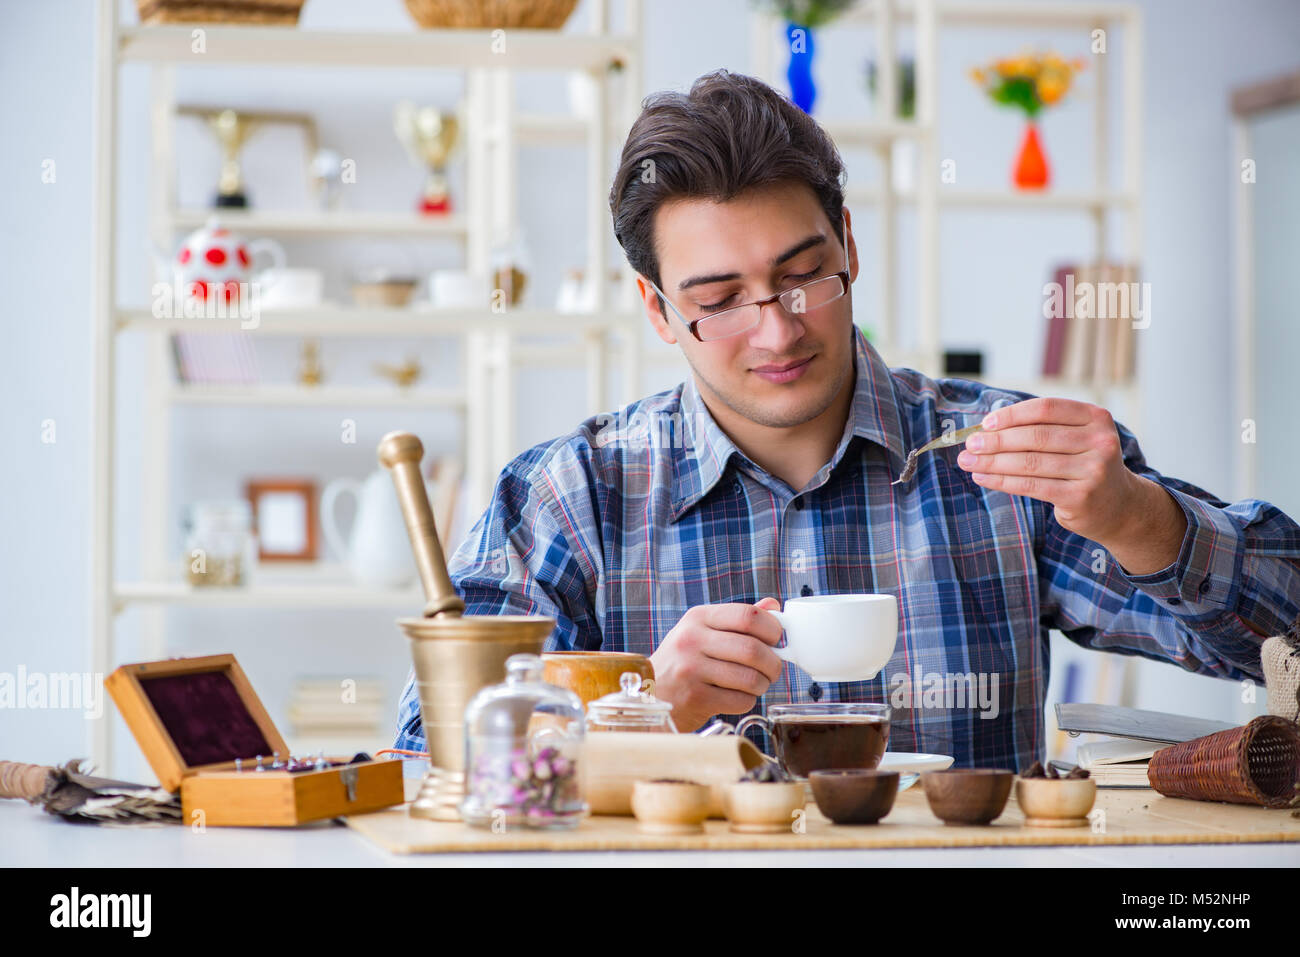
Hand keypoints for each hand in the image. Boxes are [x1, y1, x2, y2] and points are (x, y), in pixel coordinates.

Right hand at [650, 598, 784, 732]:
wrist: (649, 692)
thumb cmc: (682, 661)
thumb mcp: (703, 631)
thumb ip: (738, 619)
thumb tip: (773, 605)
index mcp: (698, 617)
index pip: (747, 615)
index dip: (772, 628)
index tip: (777, 639)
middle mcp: (691, 640)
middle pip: (753, 649)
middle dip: (773, 663)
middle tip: (773, 668)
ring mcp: (691, 669)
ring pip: (751, 678)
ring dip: (762, 684)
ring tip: (755, 684)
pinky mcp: (695, 697)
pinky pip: (740, 700)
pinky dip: (747, 701)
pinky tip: (736, 696)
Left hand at [957, 397, 1185, 572]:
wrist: (1119, 507)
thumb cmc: (1085, 466)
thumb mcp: (1076, 439)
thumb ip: (1043, 428)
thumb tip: (988, 427)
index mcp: (1096, 418)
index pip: (1046, 409)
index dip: (1012, 414)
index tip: (986, 423)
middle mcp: (1099, 441)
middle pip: (1035, 436)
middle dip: (996, 440)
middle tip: (970, 444)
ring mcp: (1093, 470)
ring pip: (1029, 462)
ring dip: (992, 462)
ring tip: (968, 461)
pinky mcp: (1080, 497)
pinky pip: (1031, 486)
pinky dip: (1001, 481)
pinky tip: (982, 477)